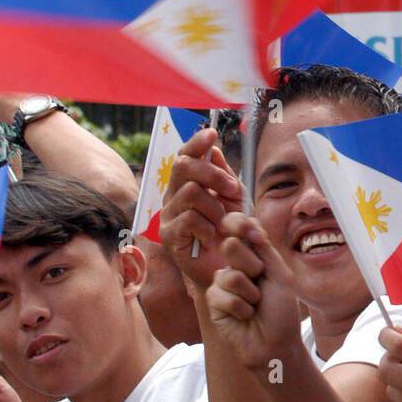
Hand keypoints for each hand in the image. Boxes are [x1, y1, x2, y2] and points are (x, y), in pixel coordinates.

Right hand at [159, 128, 242, 288]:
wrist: (228, 267)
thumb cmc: (231, 232)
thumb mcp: (233, 199)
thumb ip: (224, 175)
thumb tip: (213, 147)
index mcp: (188, 183)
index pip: (185, 155)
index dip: (196, 142)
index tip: (211, 133)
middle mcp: (173, 195)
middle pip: (183, 166)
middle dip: (213, 174)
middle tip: (233, 190)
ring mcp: (168, 215)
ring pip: (190, 192)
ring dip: (215, 206)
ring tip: (223, 223)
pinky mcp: (168, 236)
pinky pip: (189, 218)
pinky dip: (208, 226)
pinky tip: (213, 237)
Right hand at [204, 212, 302, 369]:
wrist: (276, 343)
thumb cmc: (281, 309)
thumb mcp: (279, 273)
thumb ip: (263, 247)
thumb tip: (248, 221)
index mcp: (252, 254)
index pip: (237, 228)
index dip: (238, 224)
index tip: (250, 232)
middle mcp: (234, 265)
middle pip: (231, 246)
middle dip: (253, 267)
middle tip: (261, 283)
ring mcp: (222, 283)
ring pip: (228, 275)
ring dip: (250, 294)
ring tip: (255, 305)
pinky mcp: (213, 303)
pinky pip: (221, 295)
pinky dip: (240, 308)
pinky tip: (245, 317)